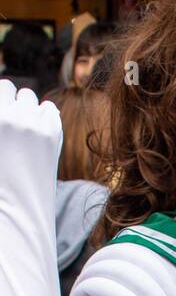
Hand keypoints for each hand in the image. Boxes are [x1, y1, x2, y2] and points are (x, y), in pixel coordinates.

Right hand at [0, 80, 62, 204]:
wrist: (17, 208)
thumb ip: (1, 120)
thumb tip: (7, 91)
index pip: (2, 87)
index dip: (2, 100)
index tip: (5, 116)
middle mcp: (7, 115)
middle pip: (13, 89)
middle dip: (13, 103)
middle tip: (13, 125)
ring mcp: (31, 123)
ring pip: (30, 98)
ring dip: (28, 108)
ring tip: (25, 131)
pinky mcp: (51, 134)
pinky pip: (49, 109)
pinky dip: (45, 117)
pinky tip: (40, 134)